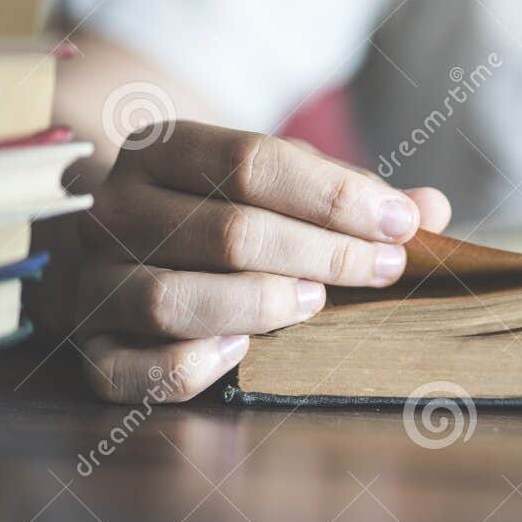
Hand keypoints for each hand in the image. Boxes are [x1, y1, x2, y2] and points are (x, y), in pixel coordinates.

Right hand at [70, 122, 450, 401]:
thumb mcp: (279, 184)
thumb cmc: (222, 211)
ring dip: (261, 306)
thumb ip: (350, 194)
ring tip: (317, 304)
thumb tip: (432, 208)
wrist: (118, 247)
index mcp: (159, 149)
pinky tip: (241, 354)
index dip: (335, 197)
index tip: (401, 224)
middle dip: (323, 253)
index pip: (251, 161)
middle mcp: (114, 211)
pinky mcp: (89, 347)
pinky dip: (188, 367)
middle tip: (381, 269)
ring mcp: (93, 281)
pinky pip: (127, 372)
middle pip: (228, 232)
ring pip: (172, 299)